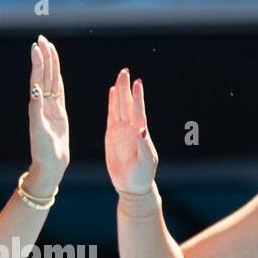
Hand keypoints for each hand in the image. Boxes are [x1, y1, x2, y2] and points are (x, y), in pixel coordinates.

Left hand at [25, 35, 68, 195]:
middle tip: (42, 39)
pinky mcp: (59, 113)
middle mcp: (43, 103)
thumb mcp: (38, 129)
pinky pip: (59, 92)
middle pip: (45, 75)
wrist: (51, 164)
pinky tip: (57, 72)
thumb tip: (35, 90)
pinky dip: (58, 80)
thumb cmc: (43, 150)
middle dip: (44, 57)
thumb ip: (36, 109)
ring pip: (52, 80)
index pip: (38, 78)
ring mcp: (51, 107)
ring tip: (50, 49)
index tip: (37, 46)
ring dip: (51, 65)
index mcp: (37, 105)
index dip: (38, 62)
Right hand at [105, 68, 158, 194]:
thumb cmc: (142, 175)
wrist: (132, 186)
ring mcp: (121, 131)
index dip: (137, 96)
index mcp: (140, 133)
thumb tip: (141, 130)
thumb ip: (143, 146)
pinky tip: (112, 93)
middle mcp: (131, 129)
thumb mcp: (145, 162)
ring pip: (119, 107)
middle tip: (125, 71)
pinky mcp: (111, 136)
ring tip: (120, 77)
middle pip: (127, 104)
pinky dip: (112, 104)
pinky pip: (111, 117)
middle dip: (126, 88)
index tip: (137, 82)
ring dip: (119, 92)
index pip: (138, 111)